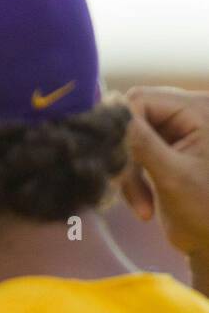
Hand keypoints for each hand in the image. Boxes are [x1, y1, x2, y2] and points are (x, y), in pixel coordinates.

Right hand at [121, 87, 208, 267]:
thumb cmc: (204, 213)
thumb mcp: (173, 178)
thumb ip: (144, 145)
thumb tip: (113, 118)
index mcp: (199, 110)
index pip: (142, 100)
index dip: (122, 128)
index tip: (118, 164)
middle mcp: (187, 113)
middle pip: (132, 117)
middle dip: (126, 156)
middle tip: (127, 188)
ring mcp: (175, 131)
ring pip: (128, 139)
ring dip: (128, 174)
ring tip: (142, 206)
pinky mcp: (164, 149)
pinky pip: (132, 154)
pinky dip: (131, 180)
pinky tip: (143, 205)